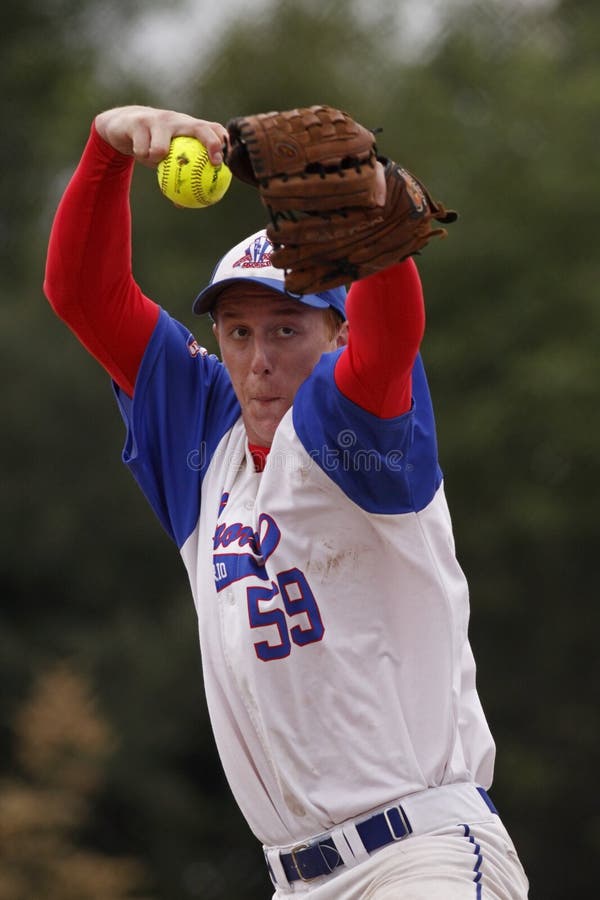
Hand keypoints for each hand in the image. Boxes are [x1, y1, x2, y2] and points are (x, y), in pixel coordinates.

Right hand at [94, 105, 228, 167]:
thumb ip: (176, 177)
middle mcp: (177, 120)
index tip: (227, 161)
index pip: (212, 129)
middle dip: (211, 143)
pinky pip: (143, 151)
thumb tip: (184, 205)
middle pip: (200, 128)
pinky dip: (142, 156)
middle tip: (214, 162)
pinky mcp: (140, 122)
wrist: (123, 125)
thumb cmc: (151, 144)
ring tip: (151, 156)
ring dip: (155, 160)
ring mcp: (159, 119)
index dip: (223, 142)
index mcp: (188, 127)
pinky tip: (139, 149)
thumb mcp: (165, 160)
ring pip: (161, 149)